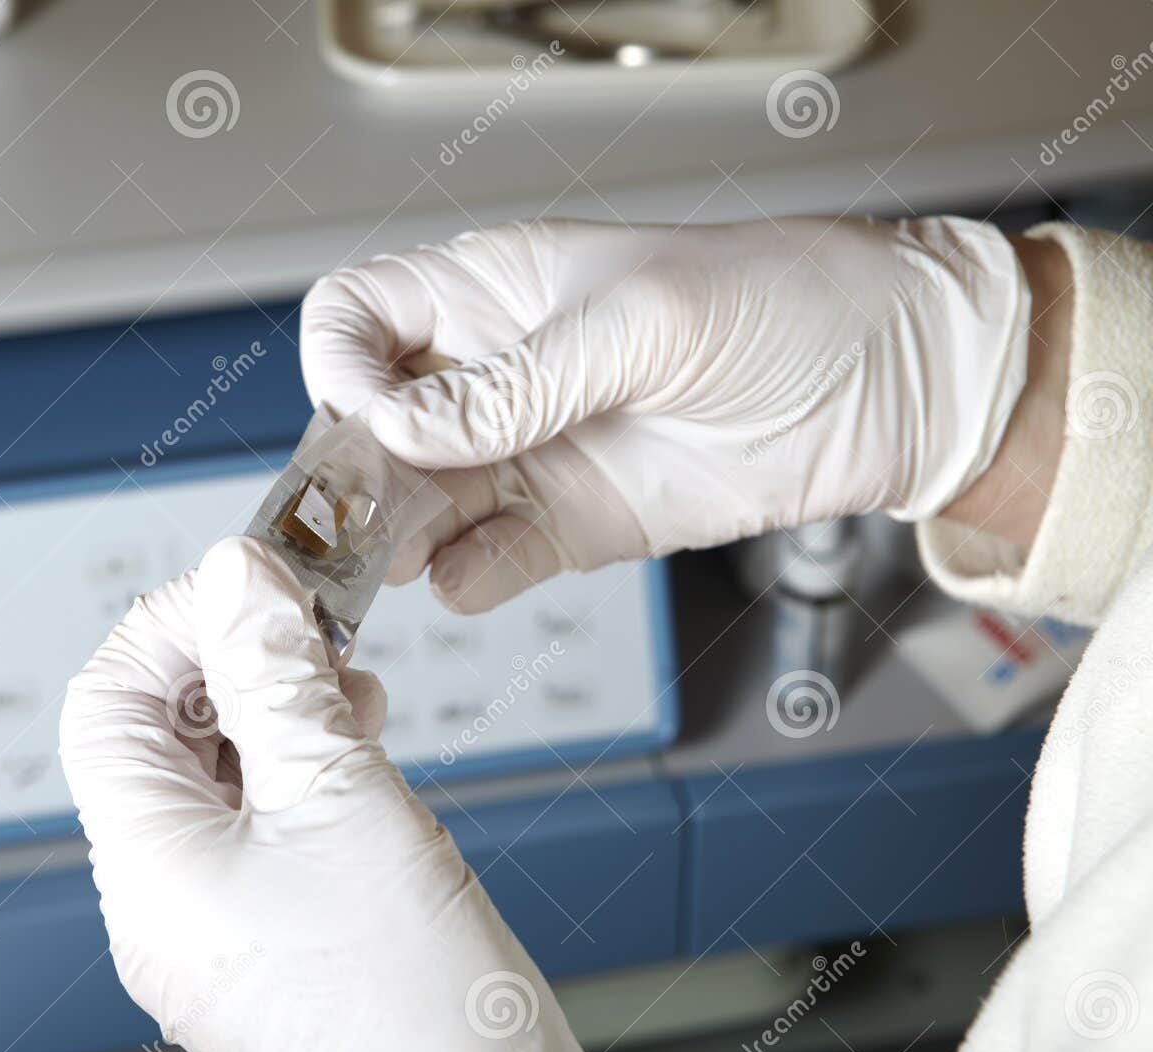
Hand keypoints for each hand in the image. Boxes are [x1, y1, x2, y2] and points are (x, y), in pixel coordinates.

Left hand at [58, 536, 585, 1051]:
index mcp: (150, 868)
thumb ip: (278, 679)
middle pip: (156, 733)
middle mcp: (163, 903)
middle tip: (310, 621)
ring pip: (212, 777)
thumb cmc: (418, 1020)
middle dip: (232, 659)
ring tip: (345, 681)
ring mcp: (213, 928)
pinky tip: (353, 740)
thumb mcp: (345, 802)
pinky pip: (256, 827)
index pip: (107, 701)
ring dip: (272, 708)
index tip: (254, 584)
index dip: (175, 624)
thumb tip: (237, 578)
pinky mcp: (268, 940)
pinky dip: (297, 767)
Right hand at [300, 216, 1033, 611]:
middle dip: (354, 476)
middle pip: (369, 425)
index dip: (343, 367)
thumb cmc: (781, 304)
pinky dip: (466, 579)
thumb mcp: (644, 320)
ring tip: (412, 554)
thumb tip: (403, 429)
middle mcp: (492, 375)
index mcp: (491, 292)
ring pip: (414, 504)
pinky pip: (485, 562)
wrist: (887, 385)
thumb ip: (519, 381)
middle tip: (366, 522)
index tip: (382, 416)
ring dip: (398, 537)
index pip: (357, 317)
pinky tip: (479, 576)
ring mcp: (526, 455)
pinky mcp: (569, 526)